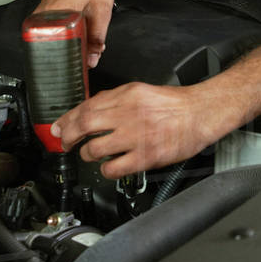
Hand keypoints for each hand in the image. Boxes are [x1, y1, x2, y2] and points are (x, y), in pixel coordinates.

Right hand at [35, 0, 113, 66]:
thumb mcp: (102, 8)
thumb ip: (98, 35)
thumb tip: (93, 58)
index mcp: (59, 10)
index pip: (58, 44)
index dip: (71, 58)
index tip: (80, 65)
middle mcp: (44, 14)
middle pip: (52, 46)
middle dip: (70, 54)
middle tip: (83, 53)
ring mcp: (39, 15)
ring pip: (50, 42)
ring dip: (66, 46)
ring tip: (79, 40)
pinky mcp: (40, 16)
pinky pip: (49, 34)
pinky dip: (61, 38)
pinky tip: (72, 34)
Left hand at [51, 81, 217, 177]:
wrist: (201, 113)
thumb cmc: (176, 105)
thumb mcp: (142, 91)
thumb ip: (116, 100)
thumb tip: (90, 111)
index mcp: (127, 94)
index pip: (86, 106)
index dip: (67, 119)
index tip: (59, 127)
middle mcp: (129, 113)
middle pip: (84, 125)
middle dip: (68, 137)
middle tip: (65, 143)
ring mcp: (137, 135)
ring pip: (94, 148)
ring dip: (87, 154)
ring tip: (90, 155)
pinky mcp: (146, 156)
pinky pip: (113, 168)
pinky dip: (105, 170)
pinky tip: (109, 167)